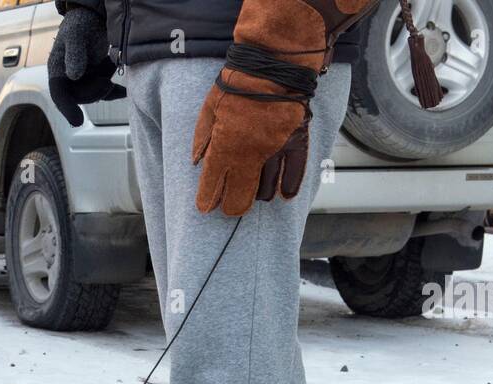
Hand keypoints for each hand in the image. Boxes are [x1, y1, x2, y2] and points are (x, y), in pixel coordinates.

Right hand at [47, 6, 124, 127]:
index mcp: (58, 70)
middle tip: (107, 82)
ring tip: (110, 64)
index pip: (59, 94)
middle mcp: (68, 78)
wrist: (92, 18)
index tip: (78, 122)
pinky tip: (124, 91)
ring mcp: (83, 80)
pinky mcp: (97, 78)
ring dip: (106, 86)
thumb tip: (74, 76)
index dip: (67, 108)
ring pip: (95, 95)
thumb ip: (74, 54)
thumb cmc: (80, 24)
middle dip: (95, 92)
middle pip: (80, 98)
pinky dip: (116, 91)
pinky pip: (106, 91)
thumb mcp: (76, 36)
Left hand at [193, 70, 310, 216]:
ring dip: (257, 195)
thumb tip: (198, 163)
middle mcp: (247, 156)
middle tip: (229, 210)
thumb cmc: (237, 83)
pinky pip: (294, 172)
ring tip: (253, 193)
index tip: (205, 207)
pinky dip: (289, 187)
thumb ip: (202, 140)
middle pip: (238, 197)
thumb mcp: (208, 110)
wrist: (272, 63)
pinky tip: (284, 195)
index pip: (211, 186)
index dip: (207, 200)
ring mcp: (273, 151)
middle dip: (231, 208)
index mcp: (222, 148)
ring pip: (264, 190)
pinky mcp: (293, 142)